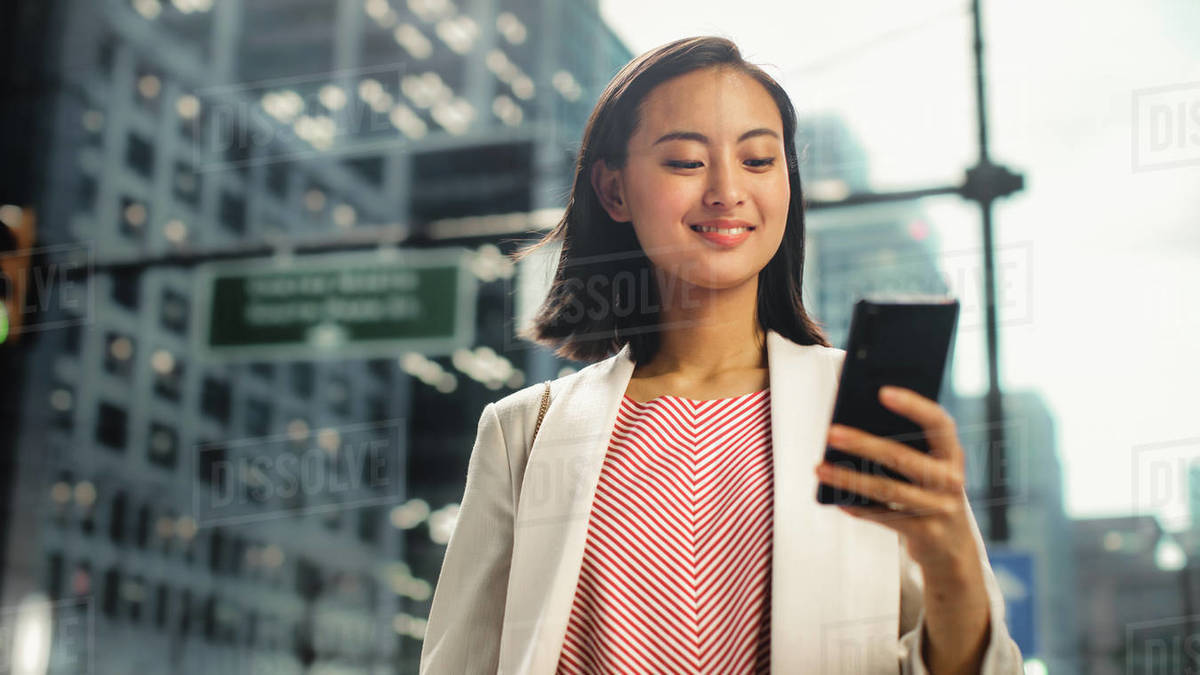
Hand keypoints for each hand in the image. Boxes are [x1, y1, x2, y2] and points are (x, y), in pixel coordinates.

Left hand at [813, 385, 976, 574]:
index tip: (882, 392)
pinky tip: (836, 500)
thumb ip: (906, 447)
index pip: (938, 422)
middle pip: (901, 457)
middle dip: (863, 443)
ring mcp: (941, 509)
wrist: (953, 549)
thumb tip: (855, 423)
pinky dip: (857, 508)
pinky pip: (884, 517)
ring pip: (887, 489)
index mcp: (952, 454)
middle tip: (830, 433)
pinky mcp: (926, 534)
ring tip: (819, 468)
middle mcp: (951, 480)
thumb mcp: (929, 469)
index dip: (913, 405)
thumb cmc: (929, 495)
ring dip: (848, 478)